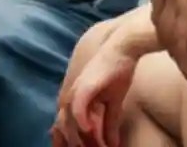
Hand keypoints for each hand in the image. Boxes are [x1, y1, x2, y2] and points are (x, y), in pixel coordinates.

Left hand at [53, 26, 136, 146]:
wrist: (122, 49)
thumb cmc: (117, 72)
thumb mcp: (114, 103)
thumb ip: (110, 123)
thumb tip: (113, 144)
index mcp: (75, 101)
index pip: (65, 127)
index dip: (67, 143)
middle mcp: (70, 97)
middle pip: (64, 128)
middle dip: (74, 145)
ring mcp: (75, 91)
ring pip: (68, 122)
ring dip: (79, 139)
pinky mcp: (84, 86)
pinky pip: (77, 109)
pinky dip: (81, 121)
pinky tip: (89, 131)